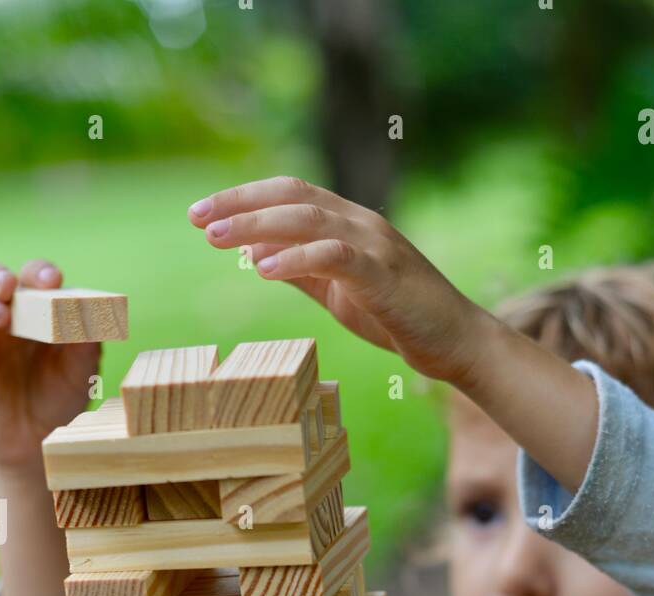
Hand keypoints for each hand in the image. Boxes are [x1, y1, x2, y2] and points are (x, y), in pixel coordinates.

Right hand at [0, 260, 100, 468]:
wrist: (38, 438)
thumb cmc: (61, 399)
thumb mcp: (81, 372)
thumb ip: (86, 344)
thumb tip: (93, 315)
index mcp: (38, 309)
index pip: (34, 278)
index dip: (40, 273)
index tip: (51, 281)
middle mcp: (7, 313)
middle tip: (9, 286)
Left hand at [188, 176, 491, 386]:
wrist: (457, 342)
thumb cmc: (400, 318)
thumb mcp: (339, 293)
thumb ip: (300, 270)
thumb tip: (253, 252)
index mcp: (350, 224)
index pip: (290, 194)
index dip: (243, 198)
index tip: (201, 213)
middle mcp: (362, 223)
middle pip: (293, 196)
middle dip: (240, 203)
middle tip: (196, 217)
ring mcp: (375, 246)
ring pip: (308, 219)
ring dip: (257, 225)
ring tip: (217, 239)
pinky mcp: (384, 277)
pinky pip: (334, 257)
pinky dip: (296, 258)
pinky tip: (264, 270)